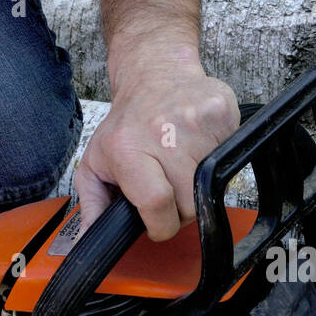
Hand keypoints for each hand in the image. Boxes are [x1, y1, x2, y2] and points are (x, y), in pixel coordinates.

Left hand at [74, 56, 238, 240]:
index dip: (159, 224)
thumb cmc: (127, 124)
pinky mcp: (223, 114)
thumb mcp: (96, 163)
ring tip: (183, 164)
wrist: (154, 74)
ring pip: (214, 187)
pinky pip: (230, 159)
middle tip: (169, 185)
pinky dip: (217, 161)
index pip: (156, 204)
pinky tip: (199, 147)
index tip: (156, 220)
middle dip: (181, 207)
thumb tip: (86, 241)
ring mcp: (197, 122)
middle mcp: (163, 133)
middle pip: (190, 204)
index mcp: (128, 149)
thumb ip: (92, 205)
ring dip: (200, 185)